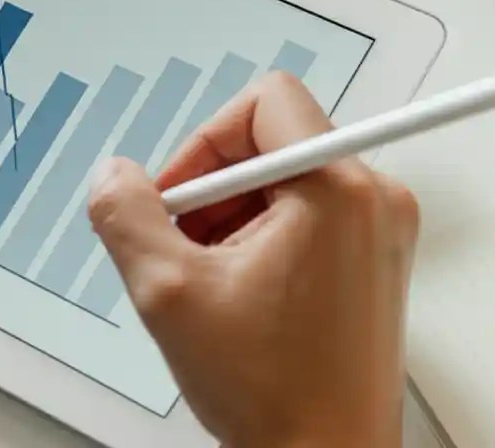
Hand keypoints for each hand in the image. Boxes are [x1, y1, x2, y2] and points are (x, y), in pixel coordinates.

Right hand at [89, 73, 418, 447]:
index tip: (178, 196)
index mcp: (337, 192)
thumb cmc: (278, 394)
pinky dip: (260, 239)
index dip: (204, 142)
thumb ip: (127, 216)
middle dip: (211, 189)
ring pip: (285, 181)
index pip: (266, 100)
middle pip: (273, 140)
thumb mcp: (169, 294)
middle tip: (181, 244)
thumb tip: (113, 176)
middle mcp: (373, 201)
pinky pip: (307, 215)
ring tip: (208, 280)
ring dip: (231, 218)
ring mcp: (380, 231)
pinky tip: (236, 292)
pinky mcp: (373, 259)